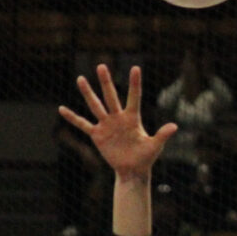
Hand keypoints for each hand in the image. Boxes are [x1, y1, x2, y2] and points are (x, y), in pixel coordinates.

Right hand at [59, 65, 177, 183]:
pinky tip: (62, 109)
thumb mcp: (155, 146)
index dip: (135, 83)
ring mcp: (107, 125)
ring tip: (80, 78)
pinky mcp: (97, 135)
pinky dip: (73, 118)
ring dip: (88, 93)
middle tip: (101, 65)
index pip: (134, 97)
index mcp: (133, 118)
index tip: (135, 68)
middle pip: (111, 96)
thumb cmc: (146, 157)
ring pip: (95, 106)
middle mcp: (118, 118)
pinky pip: (83, 124)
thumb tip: (175, 126)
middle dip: (106, 82)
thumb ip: (162, 135)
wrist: (133, 170)